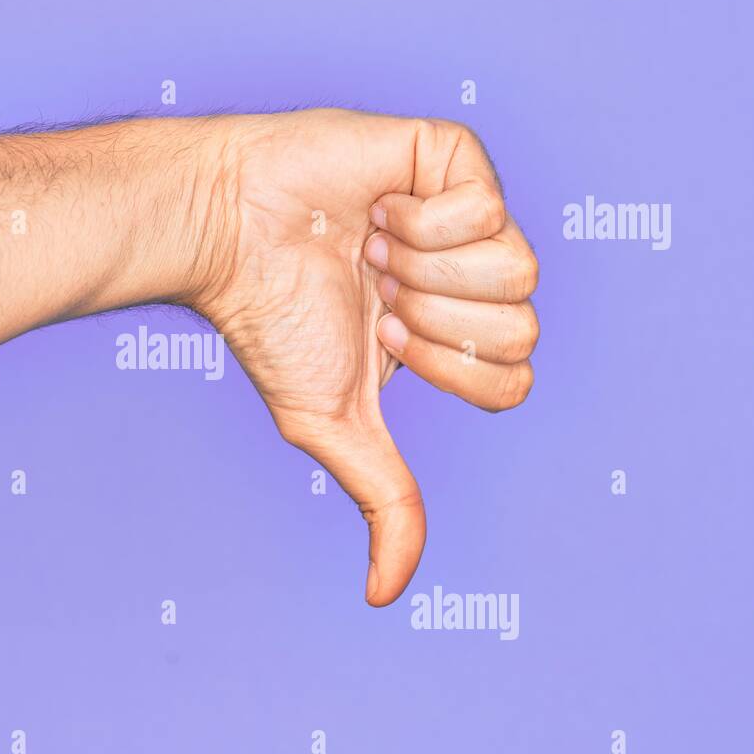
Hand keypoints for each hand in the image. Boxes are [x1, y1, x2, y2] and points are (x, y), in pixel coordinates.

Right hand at [194, 109, 538, 605]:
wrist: (230, 234)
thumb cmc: (273, 322)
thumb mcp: (332, 425)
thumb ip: (384, 501)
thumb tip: (387, 595)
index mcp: (451, 336)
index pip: (514, 379)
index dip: (449, 369)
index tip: (382, 337)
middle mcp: (469, 278)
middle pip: (524, 327)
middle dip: (434, 321)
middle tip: (376, 293)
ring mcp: (469, 216)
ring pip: (519, 268)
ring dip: (428, 271)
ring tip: (375, 249)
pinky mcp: (454, 157)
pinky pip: (489, 205)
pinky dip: (424, 219)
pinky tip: (379, 208)